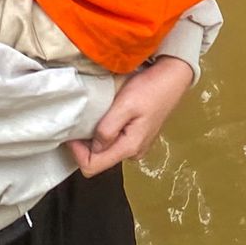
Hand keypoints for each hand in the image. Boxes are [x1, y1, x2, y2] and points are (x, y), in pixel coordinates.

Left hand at [67, 57, 194, 176]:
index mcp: (129, 147)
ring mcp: (136, 146)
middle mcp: (133, 152)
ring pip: (105, 152)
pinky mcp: (136, 137)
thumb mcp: (125, 105)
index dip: (77, 152)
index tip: (73, 132)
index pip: (92, 166)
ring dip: (94, 138)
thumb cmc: (150, 89)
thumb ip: (108, 129)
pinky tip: (105, 116)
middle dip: (84, 146)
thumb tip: (94, 146)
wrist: (172, 78)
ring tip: (94, 117)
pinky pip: (113, 142)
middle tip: (80, 122)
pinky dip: (104, 133)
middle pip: (98, 161)